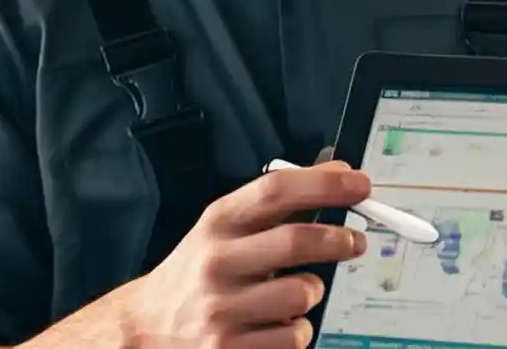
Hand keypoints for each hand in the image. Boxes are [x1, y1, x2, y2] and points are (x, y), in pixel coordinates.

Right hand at [122, 162, 371, 348]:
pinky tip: (276, 323)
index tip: (359, 184)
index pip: (274, 191)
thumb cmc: (196, 273)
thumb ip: (275, 203)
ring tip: (294, 291)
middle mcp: (217, 262)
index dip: (323, 184)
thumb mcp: (223, 228)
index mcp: (216, 223)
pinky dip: (297, 330)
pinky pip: (294, 336)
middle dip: (338, 239)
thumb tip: (338, 175)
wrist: (147, 327)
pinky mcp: (230, 348)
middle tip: (355, 241)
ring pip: (302, 293)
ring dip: (311, 291)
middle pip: (295, 241)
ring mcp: (222, 308)